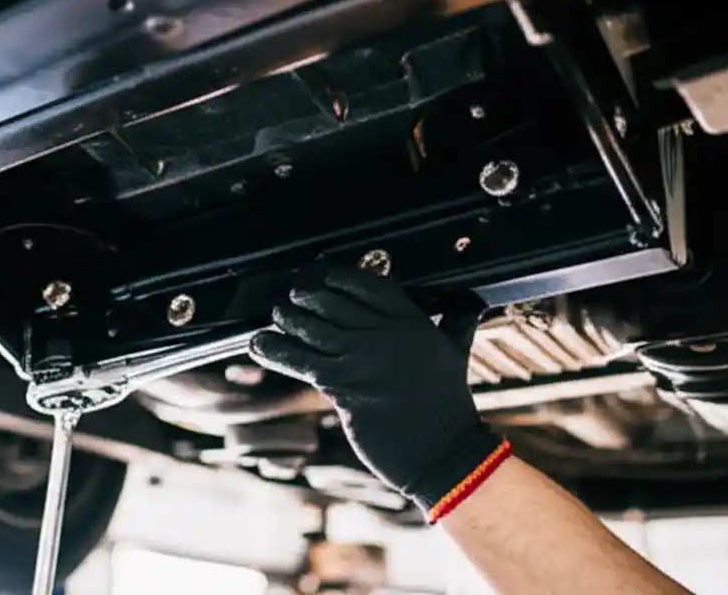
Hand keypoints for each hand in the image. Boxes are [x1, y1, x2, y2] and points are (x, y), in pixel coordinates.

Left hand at [249, 268, 501, 517]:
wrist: (444, 454)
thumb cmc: (449, 407)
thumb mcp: (457, 355)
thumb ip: (456, 324)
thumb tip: (467, 304)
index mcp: (414, 322)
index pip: (367, 285)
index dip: (338, 277)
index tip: (321, 274)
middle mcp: (385, 335)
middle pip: (332, 302)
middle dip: (306, 295)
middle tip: (292, 294)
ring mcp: (362, 360)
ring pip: (313, 328)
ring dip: (288, 318)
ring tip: (277, 313)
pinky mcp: (342, 386)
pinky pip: (301, 361)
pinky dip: (276, 350)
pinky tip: (260, 343)